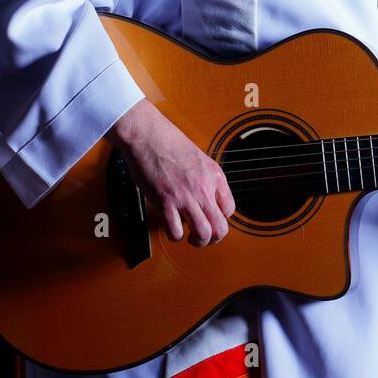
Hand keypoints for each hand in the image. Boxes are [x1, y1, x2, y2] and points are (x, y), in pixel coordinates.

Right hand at [106, 99, 235, 245]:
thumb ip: (206, 179)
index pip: (229, 210)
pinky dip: (174, 235)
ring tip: (189, 237)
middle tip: (203, 237)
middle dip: (213, 238)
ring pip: (203, 234)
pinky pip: (176, 231)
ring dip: (197, 242)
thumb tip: (207, 198)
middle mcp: (204, 188)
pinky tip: (171, 227)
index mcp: (215, 177)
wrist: (148, 135)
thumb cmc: (169, 143)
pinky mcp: (165, 202)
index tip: (210, 218)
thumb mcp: (200, 159)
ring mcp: (186, 197)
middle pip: (220, 228)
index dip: (220, 219)